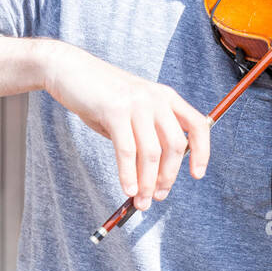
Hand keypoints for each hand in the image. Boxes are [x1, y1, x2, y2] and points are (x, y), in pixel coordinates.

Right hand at [42, 43, 210, 211]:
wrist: (69, 69)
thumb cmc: (100, 94)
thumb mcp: (132, 110)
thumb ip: (145, 134)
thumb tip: (153, 175)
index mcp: (166, 97)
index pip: (197, 125)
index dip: (202, 152)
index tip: (197, 174)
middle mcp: (156, 98)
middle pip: (175, 145)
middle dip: (167, 177)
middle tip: (157, 196)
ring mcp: (137, 103)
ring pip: (151, 153)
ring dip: (146, 183)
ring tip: (140, 201)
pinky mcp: (115, 110)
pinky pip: (127, 150)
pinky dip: (128, 175)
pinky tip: (127, 189)